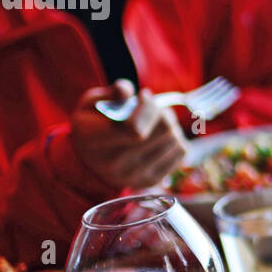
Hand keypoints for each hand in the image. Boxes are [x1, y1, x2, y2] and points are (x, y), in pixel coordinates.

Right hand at [68, 80, 188, 189]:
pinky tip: (160, 136)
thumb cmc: (93, 125)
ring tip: (156, 121)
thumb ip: (111, 93)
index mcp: (95, 140)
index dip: (147, 107)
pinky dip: (176, 138)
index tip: (143, 96)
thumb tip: (128, 91)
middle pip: (163, 130)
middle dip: (162, 111)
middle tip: (153, 107)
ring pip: (175, 139)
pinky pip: (182, 151)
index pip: (135, 129)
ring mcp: (135, 176)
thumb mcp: (90, 104)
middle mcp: (115, 163)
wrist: (90, 162)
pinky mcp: (152, 180)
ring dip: (170, 124)